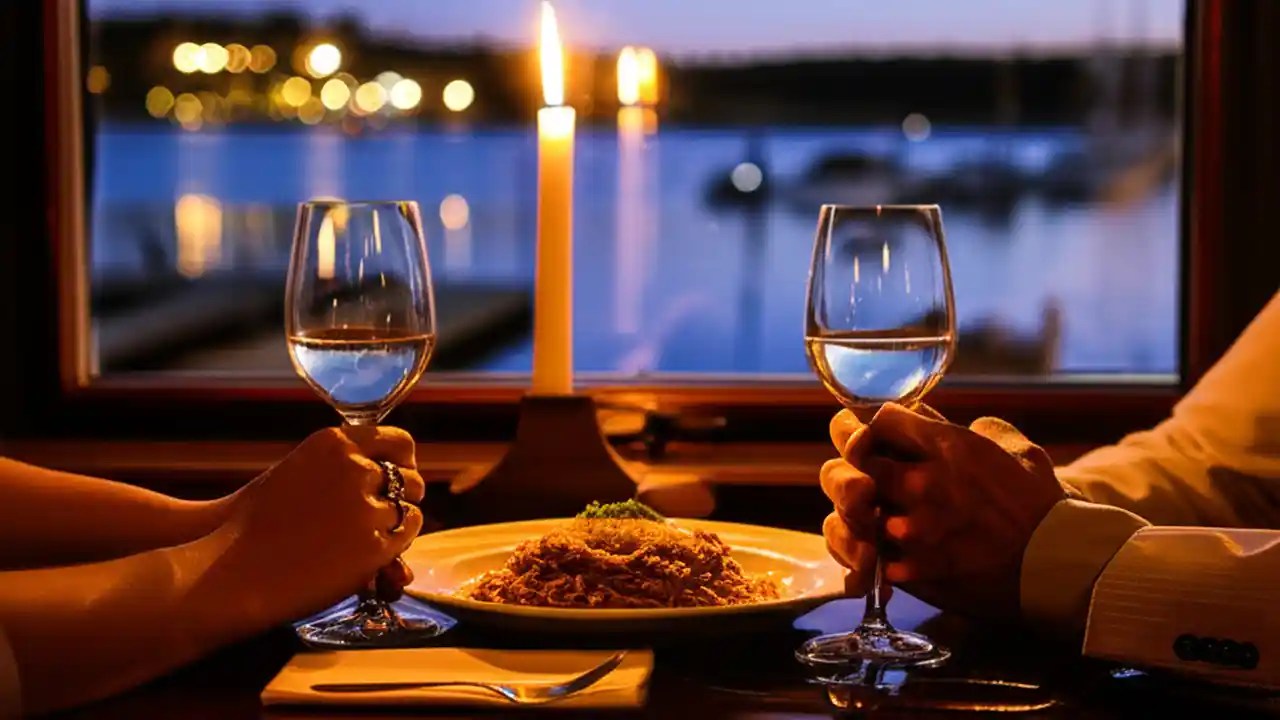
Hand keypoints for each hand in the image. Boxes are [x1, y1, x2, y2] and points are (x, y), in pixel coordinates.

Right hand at [206, 426, 425, 624]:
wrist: (231, 568)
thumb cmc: (254, 522)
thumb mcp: (298, 471)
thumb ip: (340, 467)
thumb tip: (391, 475)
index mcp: (335, 443)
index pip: (399, 441)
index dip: (404, 461)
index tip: (399, 473)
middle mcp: (355, 468)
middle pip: (410, 478)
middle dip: (403, 495)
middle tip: (385, 510)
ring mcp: (367, 507)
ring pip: (411, 509)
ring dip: (398, 521)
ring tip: (374, 533)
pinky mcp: (374, 546)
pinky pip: (407, 536)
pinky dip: (398, 544)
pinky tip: (376, 552)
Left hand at [820, 404, 1064, 618]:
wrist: (1060, 569)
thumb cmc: (1044, 506)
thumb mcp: (1019, 450)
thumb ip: (980, 430)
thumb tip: (956, 425)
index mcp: (949, 447)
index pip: (881, 418)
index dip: (874, 424)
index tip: (879, 434)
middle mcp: (924, 483)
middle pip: (856, 457)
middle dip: (856, 460)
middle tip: (867, 470)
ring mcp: (915, 529)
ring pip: (851, 506)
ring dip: (857, 506)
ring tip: (872, 510)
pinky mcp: (912, 569)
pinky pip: (867, 554)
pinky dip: (869, 553)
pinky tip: (881, 551)